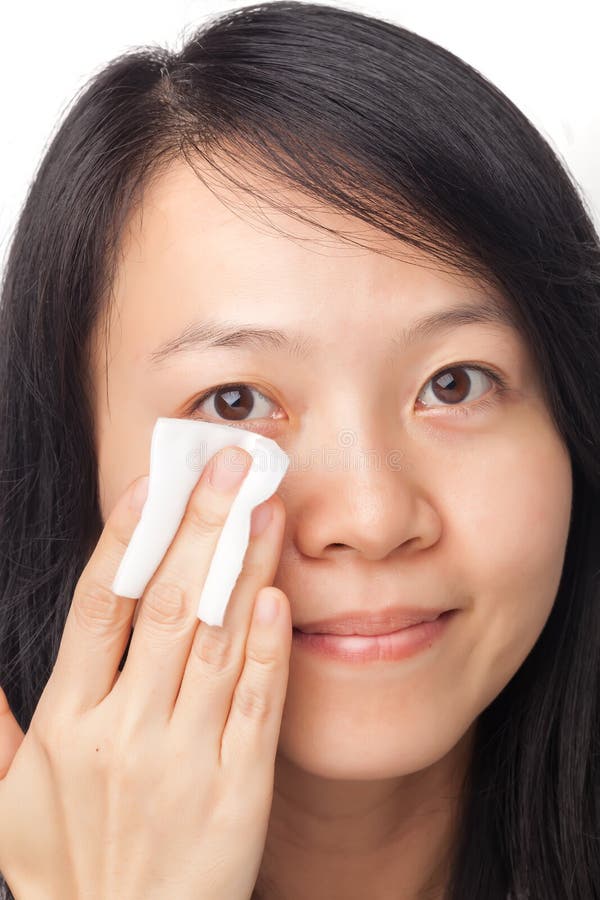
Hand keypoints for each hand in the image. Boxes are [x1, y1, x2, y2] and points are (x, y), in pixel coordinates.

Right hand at [0, 446, 290, 899]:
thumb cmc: (66, 870)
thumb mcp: (7, 801)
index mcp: (69, 723)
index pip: (99, 607)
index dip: (128, 540)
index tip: (156, 484)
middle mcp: (126, 732)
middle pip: (165, 606)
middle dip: (201, 527)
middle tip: (233, 466)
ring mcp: (186, 758)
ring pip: (216, 641)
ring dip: (243, 568)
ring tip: (266, 507)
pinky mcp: (238, 788)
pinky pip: (255, 706)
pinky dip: (267, 649)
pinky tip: (278, 597)